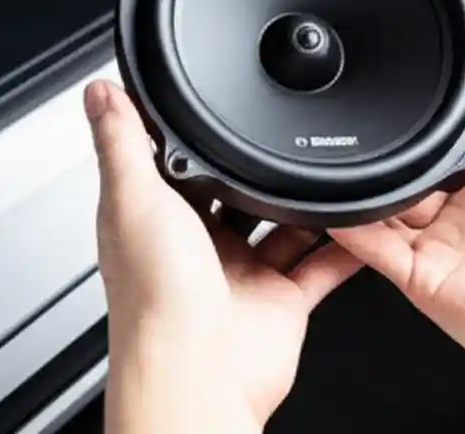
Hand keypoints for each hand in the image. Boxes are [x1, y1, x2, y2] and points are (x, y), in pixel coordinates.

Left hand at [84, 80, 360, 433]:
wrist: (199, 373)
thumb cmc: (156, 301)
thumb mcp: (133, 199)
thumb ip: (123, 141)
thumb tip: (100, 91)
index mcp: (156, 221)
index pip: (179, 165)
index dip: (198, 138)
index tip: (221, 106)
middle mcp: (198, 247)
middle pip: (237, 192)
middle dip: (261, 169)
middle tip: (288, 133)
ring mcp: (242, 274)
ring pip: (284, 225)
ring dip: (306, 203)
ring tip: (332, 168)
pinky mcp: (281, 300)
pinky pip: (323, 265)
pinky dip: (346, 246)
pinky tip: (364, 221)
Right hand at [329, 17, 464, 386]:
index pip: (441, 145)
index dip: (420, 126)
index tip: (397, 96)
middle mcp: (464, 214)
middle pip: (404, 175)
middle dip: (384, 153)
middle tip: (365, 123)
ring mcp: (439, 247)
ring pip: (380, 208)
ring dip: (360, 185)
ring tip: (336, 151)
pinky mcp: (419, 278)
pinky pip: (370, 247)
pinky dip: (347, 224)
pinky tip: (333, 198)